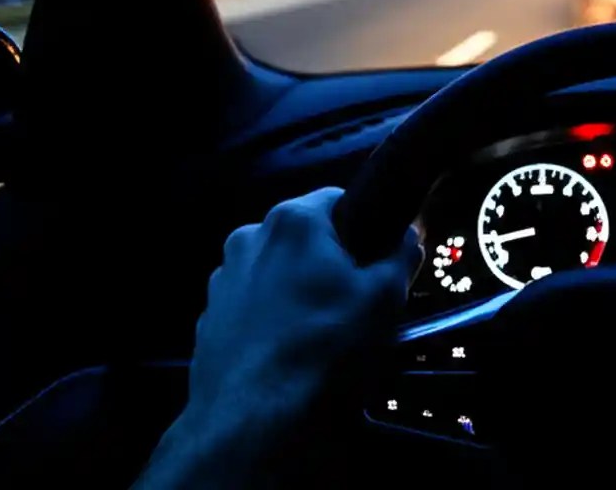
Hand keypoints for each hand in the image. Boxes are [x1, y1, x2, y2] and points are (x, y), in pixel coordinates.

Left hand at [136, 188, 421, 488]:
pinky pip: (250, 305)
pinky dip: (269, 318)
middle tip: (355, 299)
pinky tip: (287, 351)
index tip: (377, 258)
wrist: (254, 417)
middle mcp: (248, 238)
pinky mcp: (207, 318)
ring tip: (320, 331)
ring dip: (296, 288)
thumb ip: (401, 255)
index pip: (337, 198)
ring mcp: (221, 279)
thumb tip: (408, 235)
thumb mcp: (385, 298)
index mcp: (293, 221)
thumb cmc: (326, 346)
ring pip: (274, 271)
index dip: (364, 225)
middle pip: (303, 236)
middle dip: (329, 259)